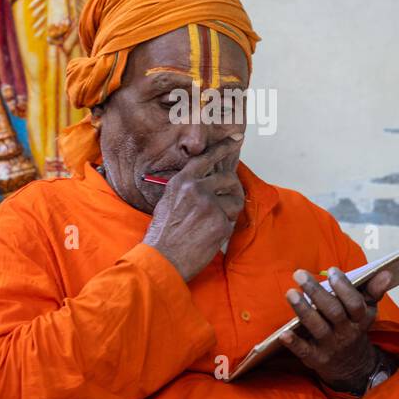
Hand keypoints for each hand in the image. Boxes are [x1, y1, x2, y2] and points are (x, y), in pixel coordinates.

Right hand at [142, 135, 243, 280]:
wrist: (161, 259)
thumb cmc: (162, 235)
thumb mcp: (168, 202)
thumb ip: (187, 190)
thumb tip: (207, 184)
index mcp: (182, 182)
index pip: (206, 158)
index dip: (224, 147)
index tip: (236, 139)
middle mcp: (196, 189)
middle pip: (229, 179)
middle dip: (233, 191)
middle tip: (230, 202)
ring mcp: (209, 206)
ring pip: (234, 202)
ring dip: (229, 213)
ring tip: (213, 225)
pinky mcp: (220, 224)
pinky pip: (232, 222)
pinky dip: (224, 231)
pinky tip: (209, 238)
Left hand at [279, 266, 393, 392]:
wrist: (353, 365)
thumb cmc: (355, 327)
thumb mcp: (367, 310)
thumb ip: (374, 290)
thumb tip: (387, 272)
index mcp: (360, 319)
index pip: (354, 303)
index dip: (344, 287)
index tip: (332, 271)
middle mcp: (346, 333)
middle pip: (333, 312)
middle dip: (316, 292)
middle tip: (300, 274)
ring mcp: (330, 346)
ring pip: (317, 327)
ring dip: (303, 310)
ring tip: (291, 293)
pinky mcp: (316, 358)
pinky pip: (304, 350)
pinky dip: (294, 343)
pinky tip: (284, 333)